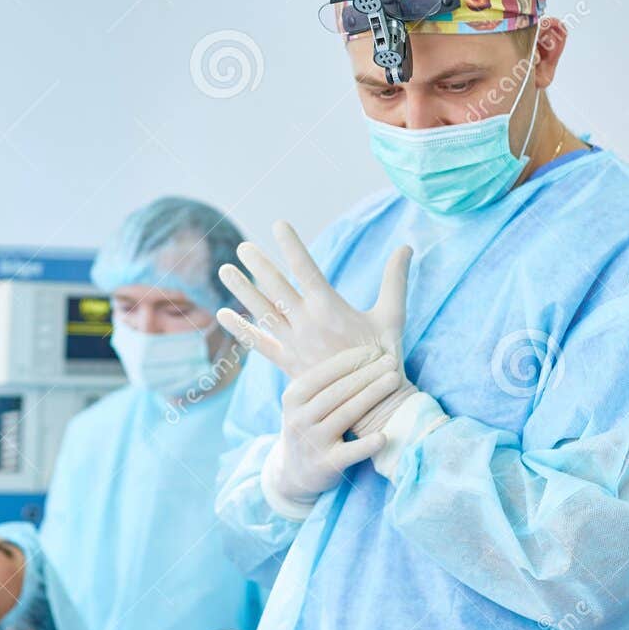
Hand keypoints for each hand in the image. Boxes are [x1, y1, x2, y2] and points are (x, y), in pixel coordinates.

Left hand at [215, 221, 410, 378]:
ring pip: (262, 312)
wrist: (374, 404)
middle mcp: (307, 324)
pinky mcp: (287, 363)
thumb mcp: (393, 315)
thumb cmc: (386, 358)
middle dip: (259, 265)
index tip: (278, 224)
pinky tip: (222, 314)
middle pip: (276, 288)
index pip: (306, 269)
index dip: (291, 246)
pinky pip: (258, 343)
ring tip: (224, 270)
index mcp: (330, 308)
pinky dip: (240, 329)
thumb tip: (406, 246)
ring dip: (242, 290)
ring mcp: (294, 344)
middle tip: (243, 247)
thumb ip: (395, 279)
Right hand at [264, 346, 398, 507]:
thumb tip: (354, 347)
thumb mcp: (302, 403)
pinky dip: (367, 445)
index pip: (324, 373)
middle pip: (338, 391)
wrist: (293, 472)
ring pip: (347, 414)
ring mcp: (312, 442)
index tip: (375, 350)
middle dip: (367, 373)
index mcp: (293, 397)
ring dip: (374, 395)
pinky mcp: (326, 465)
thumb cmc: (308, 426)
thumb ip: (321, 381)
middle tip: (391, 361)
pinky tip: (384, 436)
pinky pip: (350, 452)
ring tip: (396, 380)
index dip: (351, 360)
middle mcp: (299, 418)